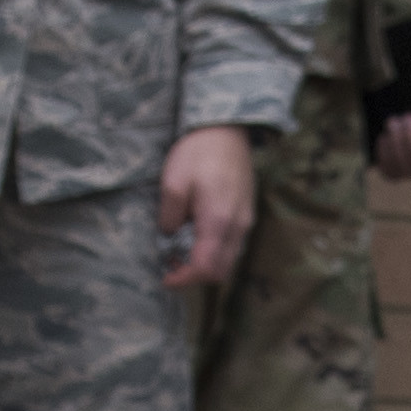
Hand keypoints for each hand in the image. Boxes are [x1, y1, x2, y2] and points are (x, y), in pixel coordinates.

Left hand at [157, 121, 257, 287]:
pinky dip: (214, 251)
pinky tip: (196, 235)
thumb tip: (169, 237)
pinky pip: (232, 246)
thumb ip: (169, 217)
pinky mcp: (247, 214)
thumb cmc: (198, 153)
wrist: (226, 130)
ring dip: (205, 264)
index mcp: (218, 221)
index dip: (183, 280)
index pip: (205, 268)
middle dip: (194, 276)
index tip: (164, 278)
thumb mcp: (172, 183)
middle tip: (170, 264)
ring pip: (228, 260)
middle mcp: (237, 226)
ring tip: (180, 250)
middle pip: (220, 271)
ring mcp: (246, 221)